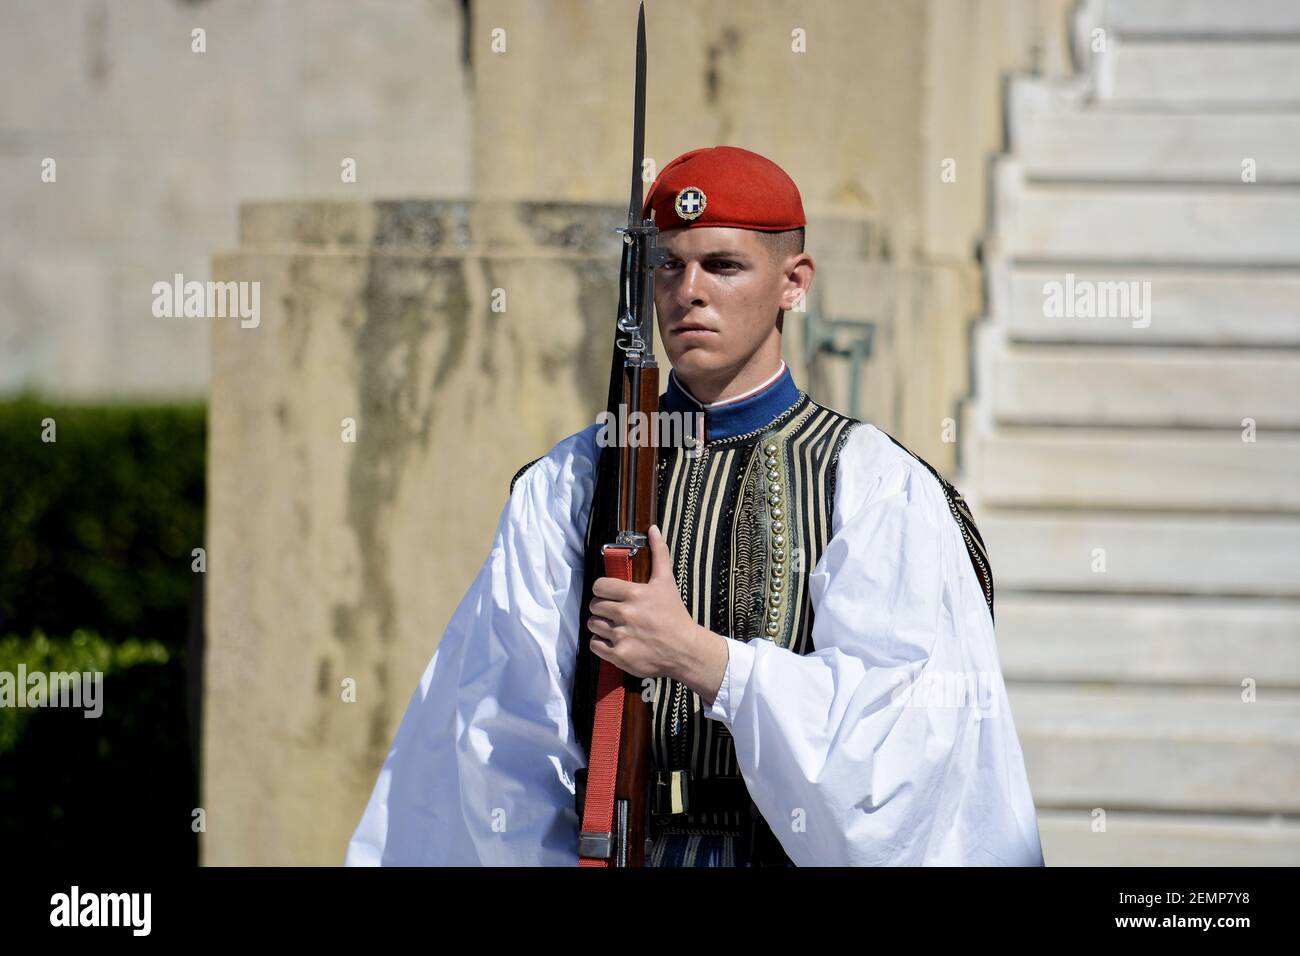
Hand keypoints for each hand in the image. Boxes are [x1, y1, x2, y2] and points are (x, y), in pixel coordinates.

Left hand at [588, 525, 728, 703]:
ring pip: (593, 625)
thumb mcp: (667, 582)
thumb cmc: (675, 615)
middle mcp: (626, 614)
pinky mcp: (619, 655)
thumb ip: (659, 553)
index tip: (609, 595)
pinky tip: (614, 641)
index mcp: (635, 594)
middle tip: (613, 612)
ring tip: (614, 627)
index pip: (599, 586)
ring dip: (600, 626)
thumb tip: (653, 528)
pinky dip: (601, 644)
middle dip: (601, 608)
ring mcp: (622, 636)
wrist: (686, 650)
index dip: (602, 590)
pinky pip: (595, 645)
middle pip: (594, 606)